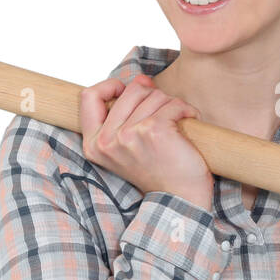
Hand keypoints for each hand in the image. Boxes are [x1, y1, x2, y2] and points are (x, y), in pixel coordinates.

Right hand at [78, 73, 213, 210]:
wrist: (180, 200)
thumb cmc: (158, 172)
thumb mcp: (129, 145)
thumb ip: (127, 112)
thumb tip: (140, 78)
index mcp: (94, 144)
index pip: (89, 96)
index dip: (110, 86)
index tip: (129, 93)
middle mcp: (107, 140)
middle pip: (131, 89)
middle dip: (154, 97)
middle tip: (165, 118)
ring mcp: (129, 135)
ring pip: (155, 95)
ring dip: (172, 106)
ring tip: (177, 126)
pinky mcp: (154, 130)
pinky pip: (174, 103)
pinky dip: (187, 111)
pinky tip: (190, 124)